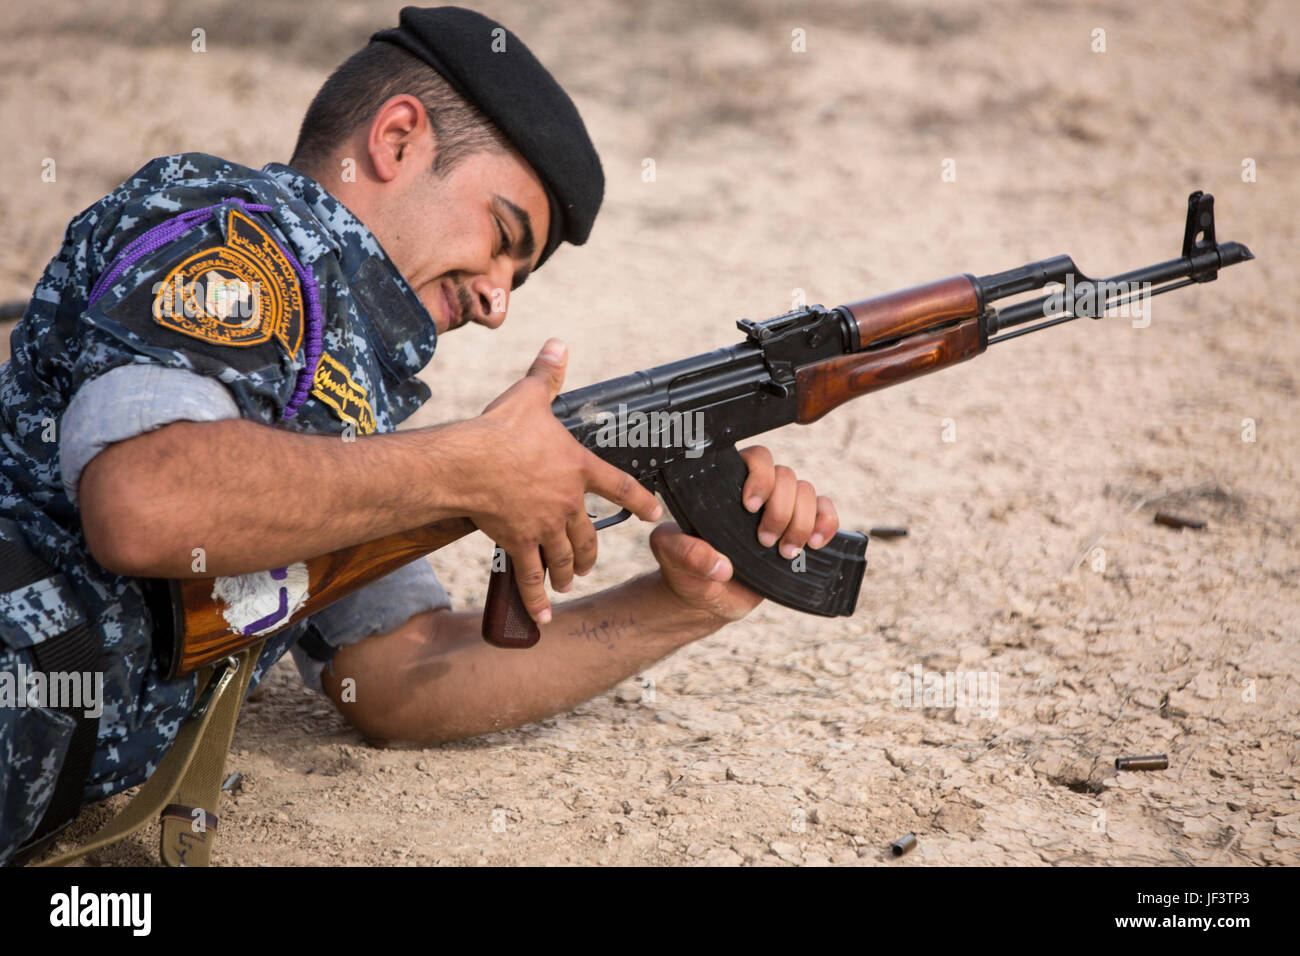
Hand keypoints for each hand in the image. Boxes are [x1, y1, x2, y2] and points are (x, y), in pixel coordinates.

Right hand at [466, 339, 661, 623]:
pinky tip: (543, 615)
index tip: (655, 514)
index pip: (621, 487)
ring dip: (570, 572)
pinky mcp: (520, 541)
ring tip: (569, 581)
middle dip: (592, 551)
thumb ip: (548, 374)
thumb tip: (558, 345)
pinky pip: (531, 575)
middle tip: (589, 560)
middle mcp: (568, 501)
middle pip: (590, 534)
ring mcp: (545, 525)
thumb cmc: (498, 430)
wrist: (466, 462)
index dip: (642, 502)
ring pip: (565, 557)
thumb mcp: (529, 398)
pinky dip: (537, 597)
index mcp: (578, 468)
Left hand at [650, 447, 838, 620]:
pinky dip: (827, 524)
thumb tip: (720, 565)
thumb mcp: (672, 557)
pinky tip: (814, 544)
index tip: (749, 506)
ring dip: (801, 522)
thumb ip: (686, 553)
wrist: (706, 598)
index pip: (756, 459)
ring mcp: (781, 510)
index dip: (760, 477)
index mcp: (727, 485)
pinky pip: (824, 513)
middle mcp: (758, 492)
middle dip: (781, 510)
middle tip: (765, 541)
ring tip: (785, 552)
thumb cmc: (685, 569)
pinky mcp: (799, 530)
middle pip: (787, 476)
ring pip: (808, 493)